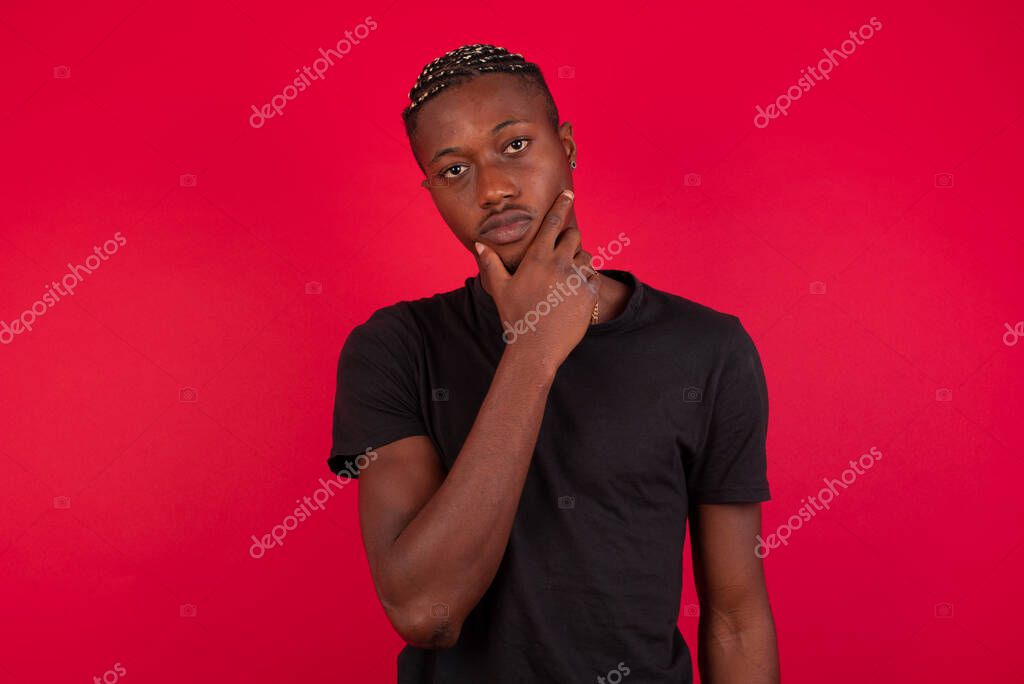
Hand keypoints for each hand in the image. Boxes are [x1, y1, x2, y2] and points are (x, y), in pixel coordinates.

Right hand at [474, 189, 599, 369]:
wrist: (536, 347)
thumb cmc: (515, 316)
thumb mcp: (499, 288)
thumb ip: (490, 263)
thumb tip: (478, 245)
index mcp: (537, 258)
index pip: (553, 222)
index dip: (562, 204)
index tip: (569, 194)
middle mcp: (559, 263)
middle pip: (574, 235)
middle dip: (571, 238)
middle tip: (564, 250)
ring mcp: (576, 278)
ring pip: (586, 256)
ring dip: (579, 260)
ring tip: (567, 276)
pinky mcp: (589, 293)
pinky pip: (593, 276)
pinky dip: (586, 280)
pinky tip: (575, 293)